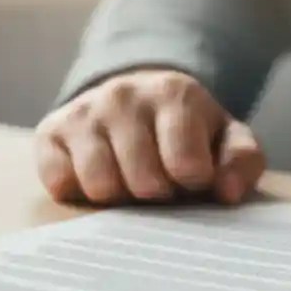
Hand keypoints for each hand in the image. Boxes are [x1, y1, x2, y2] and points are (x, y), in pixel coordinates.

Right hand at [35, 70, 265, 204]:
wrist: (133, 101)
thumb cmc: (185, 131)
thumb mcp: (226, 139)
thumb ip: (242, 161)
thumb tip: (226, 193)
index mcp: (172, 93)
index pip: (186, 165)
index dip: (192, 184)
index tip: (192, 178)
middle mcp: (122, 95)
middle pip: (143, 182)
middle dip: (156, 194)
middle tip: (159, 184)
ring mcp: (82, 113)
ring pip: (100, 185)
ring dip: (118, 197)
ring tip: (128, 181)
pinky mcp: (49, 133)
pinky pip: (60, 184)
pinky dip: (80, 193)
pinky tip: (96, 176)